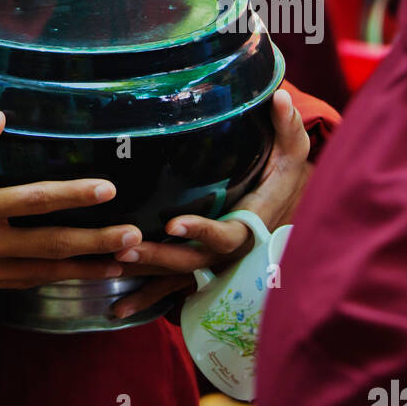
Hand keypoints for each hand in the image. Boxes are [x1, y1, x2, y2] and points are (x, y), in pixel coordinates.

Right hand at [0, 110, 141, 288]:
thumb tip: (0, 118)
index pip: (35, 201)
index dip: (74, 195)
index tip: (109, 189)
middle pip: (51, 246)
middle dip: (97, 242)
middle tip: (137, 238)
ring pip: (44, 272)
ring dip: (85, 267)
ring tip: (124, 261)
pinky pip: (25, 283)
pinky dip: (57, 279)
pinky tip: (80, 271)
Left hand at [109, 88, 310, 319]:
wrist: (293, 218)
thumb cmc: (287, 183)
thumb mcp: (294, 156)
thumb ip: (289, 128)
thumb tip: (280, 95)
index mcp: (248, 228)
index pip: (224, 235)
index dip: (200, 231)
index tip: (173, 224)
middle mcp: (228, 253)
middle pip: (191, 262)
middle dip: (157, 256)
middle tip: (123, 246)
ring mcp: (213, 266)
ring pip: (178, 278)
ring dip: (145, 277)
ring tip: (112, 268)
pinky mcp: (201, 270)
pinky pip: (174, 290)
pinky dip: (148, 300)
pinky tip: (117, 310)